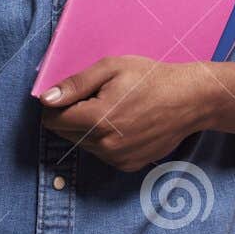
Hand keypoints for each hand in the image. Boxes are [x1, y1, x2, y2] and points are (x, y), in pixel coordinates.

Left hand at [38, 56, 216, 172]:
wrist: (188, 100)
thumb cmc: (150, 78)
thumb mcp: (110, 68)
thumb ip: (75, 84)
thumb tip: (45, 99)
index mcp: (97, 119)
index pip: (52, 120)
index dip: (55, 105)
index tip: (70, 93)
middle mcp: (105, 145)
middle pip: (65, 134)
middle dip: (71, 116)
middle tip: (96, 97)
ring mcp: (117, 159)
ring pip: (82, 144)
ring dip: (87, 128)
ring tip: (113, 109)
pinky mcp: (128, 165)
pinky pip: (101, 154)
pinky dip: (104, 140)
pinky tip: (123, 123)